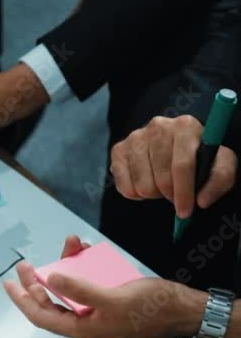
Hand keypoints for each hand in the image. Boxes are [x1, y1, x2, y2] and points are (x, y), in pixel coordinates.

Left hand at [4, 235, 205, 337]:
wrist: (185, 309)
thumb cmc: (150, 307)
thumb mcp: (112, 297)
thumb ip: (80, 289)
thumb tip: (49, 279)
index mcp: (83, 328)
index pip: (42, 316)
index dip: (23, 301)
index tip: (9, 283)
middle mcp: (87, 321)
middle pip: (52, 302)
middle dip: (37, 282)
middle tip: (26, 264)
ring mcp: (99, 310)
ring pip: (71, 289)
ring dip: (65, 267)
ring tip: (69, 245)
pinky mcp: (110, 298)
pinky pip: (89, 282)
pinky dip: (85, 267)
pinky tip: (85, 250)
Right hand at [110, 115, 236, 217]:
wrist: (174, 146)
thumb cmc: (199, 156)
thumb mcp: (220, 164)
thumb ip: (220, 179)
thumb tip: (201, 200)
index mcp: (185, 126)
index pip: (182, 165)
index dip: (184, 192)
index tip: (185, 211)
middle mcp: (157, 127)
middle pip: (161, 178)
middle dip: (169, 194)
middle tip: (174, 194)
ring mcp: (135, 137)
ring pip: (142, 185)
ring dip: (153, 193)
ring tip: (161, 185)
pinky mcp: (118, 150)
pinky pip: (124, 186)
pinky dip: (135, 193)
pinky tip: (145, 183)